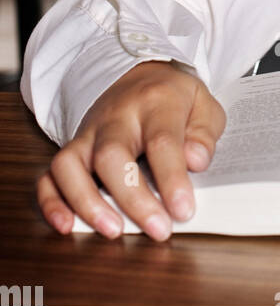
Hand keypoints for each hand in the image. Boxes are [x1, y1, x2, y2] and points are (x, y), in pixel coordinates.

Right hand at [36, 61, 225, 239]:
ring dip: (87, 202)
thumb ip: (203, 133)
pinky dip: (52, 202)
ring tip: (113, 231)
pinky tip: (67, 226)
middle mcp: (116, 117)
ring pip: (71, 165)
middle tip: (158, 228)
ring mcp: (89, 133)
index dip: (172, 179)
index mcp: (156, 103)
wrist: (138, 74)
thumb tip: (196, 161)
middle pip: (112, 155)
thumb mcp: (203, 104)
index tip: (183, 210)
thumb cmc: (172, 98)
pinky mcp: (71, 148)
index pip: (161, 141)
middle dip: (133, 198)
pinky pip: (50, 174)